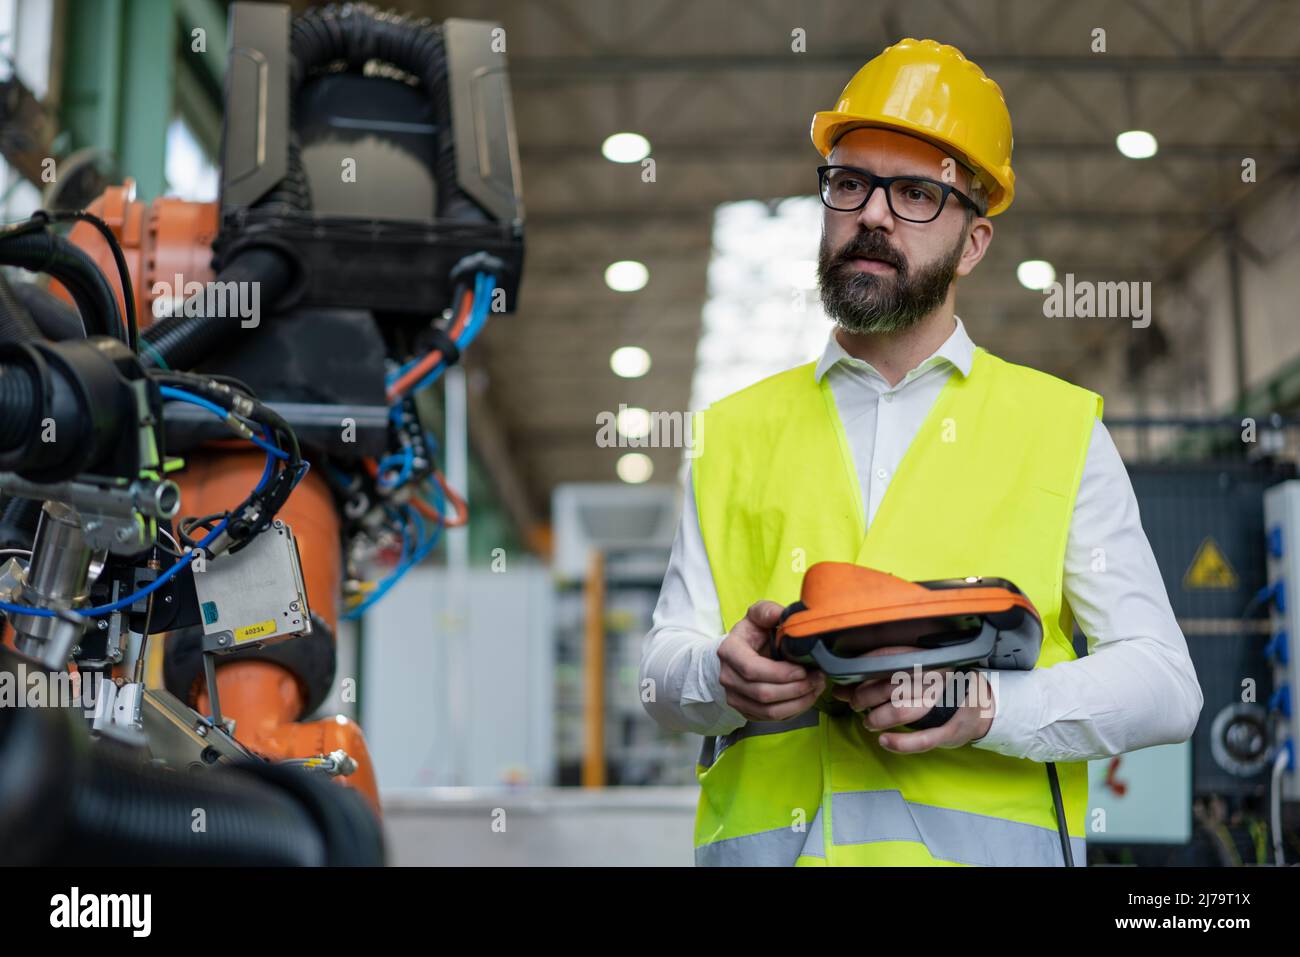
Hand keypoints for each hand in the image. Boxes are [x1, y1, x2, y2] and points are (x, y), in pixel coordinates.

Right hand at [717, 600, 825, 721]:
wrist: (739, 654)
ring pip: (770, 711)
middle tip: (818, 677)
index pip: (752, 670)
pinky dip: (794, 710)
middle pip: (764, 694)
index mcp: (729, 652)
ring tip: (817, 687)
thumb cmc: (752, 634)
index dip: (781, 673)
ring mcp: (735, 698)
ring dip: (799, 702)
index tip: (802, 669)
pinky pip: (773, 718)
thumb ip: (767, 612)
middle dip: (796, 688)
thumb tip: (779, 615)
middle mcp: (728, 678)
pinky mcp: (747, 711)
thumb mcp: (757, 616)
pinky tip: (808, 696)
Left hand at [832, 664, 994, 752]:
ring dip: (877, 719)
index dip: (861, 672)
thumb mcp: (917, 676)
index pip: (887, 660)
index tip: (846, 682)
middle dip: (864, 697)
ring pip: (901, 710)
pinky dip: (899, 743)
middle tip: (856, 704)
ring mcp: (944, 704)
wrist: (985, 704)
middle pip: (889, 686)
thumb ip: (882, 679)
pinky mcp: (950, 729)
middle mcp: (934, 678)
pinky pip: (922, 739)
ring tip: (869, 722)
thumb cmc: (943, 687)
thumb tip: (842, 688)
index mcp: (926, 659)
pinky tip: (884, 741)